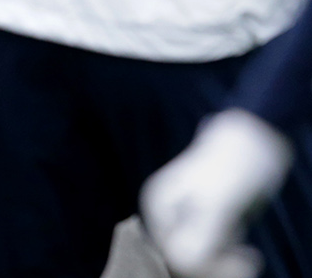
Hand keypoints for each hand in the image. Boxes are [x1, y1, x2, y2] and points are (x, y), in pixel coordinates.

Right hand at [141, 109, 293, 277]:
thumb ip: (201, 228)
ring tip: (247, 254)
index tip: (238, 260)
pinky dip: (226, 260)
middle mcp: (164, 215)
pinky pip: (206, 255)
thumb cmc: (233, 164)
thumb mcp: (220, 198)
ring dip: (223, 265)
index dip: (204, 265)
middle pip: (181, 260)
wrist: (250, 142)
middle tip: (248, 258)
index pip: (172, 254)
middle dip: (215, 266)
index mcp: (157, 206)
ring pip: (195, 261)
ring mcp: (181, 221)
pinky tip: (242, 250)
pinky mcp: (199, 226)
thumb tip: (179, 260)